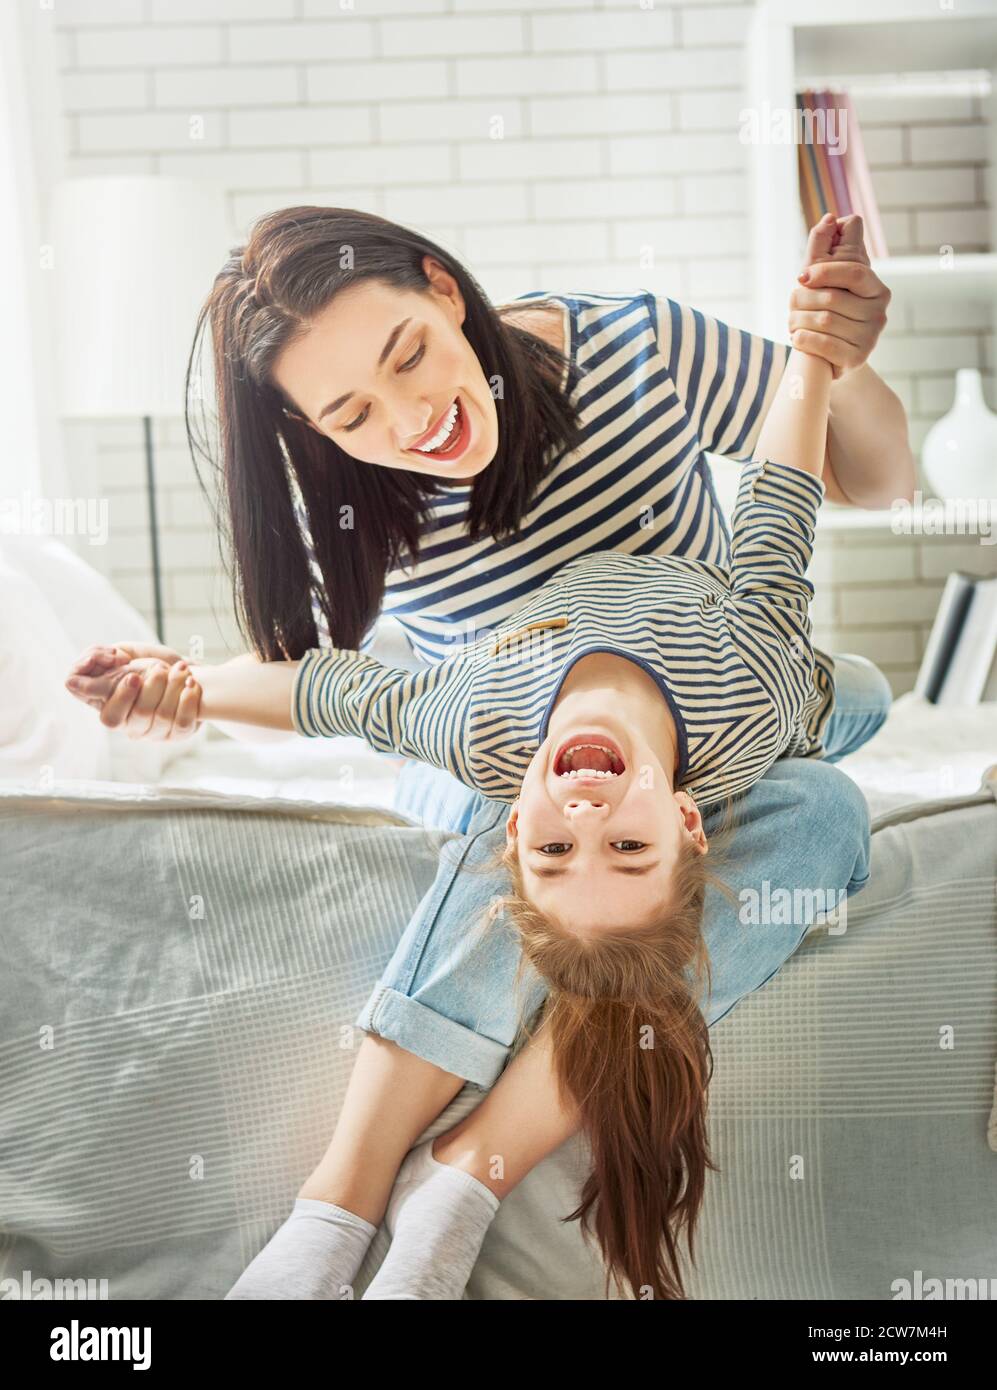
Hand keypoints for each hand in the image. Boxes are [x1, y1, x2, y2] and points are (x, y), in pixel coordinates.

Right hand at [65, 643, 202, 740]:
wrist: (181, 669)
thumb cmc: (145, 663)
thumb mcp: (120, 656)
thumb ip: (97, 664)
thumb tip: (72, 682)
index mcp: (111, 709)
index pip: (109, 717)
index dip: (122, 696)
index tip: (133, 674)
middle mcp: (131, 726)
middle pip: (139, 715)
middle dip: (153, 686)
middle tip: (159, 667)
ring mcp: (154, 732)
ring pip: (162, 716)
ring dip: (173, 686)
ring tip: (180, 669)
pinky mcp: (178, 733)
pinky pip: (184, 722)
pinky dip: (189, 699)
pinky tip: (190, 683)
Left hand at [788, 213, 889, 380]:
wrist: (829, 356)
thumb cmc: (826, 309)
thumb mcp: (824, 275)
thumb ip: (825, 245)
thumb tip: (830, 217)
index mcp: (876, 288)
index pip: (853, 272)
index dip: (824, 271)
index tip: (800, 276)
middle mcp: (879, 312)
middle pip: (831, 298)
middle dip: (802, 301)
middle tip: (792, 306)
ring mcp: (871, 338)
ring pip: (824, 321)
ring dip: (798, 320)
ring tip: (793, 322)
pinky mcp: (857, 359)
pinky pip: (823, 345)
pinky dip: (804, 339)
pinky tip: (797, 337)